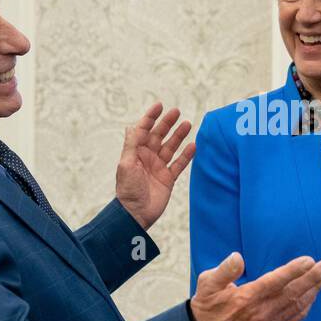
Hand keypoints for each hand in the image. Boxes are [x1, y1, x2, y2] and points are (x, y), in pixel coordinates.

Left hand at [115, 102, 194, 229]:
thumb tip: (133, 126)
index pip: (144, 130)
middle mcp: (148, 157)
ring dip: (178, 136)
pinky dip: (186, 155)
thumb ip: (132, 144)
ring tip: (187, 124)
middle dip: (167, 123)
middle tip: (176, 112)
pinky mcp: (168, 178)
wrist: (136, 213)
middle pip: (159, 135)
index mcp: (136, 152)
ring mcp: (159, 167)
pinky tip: (193, 145)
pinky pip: (179, 164)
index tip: (159, 106)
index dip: (151, 117)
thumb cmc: (128, 190)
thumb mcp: (126, 164)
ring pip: (171, 147)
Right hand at [189, 252, 320, 320]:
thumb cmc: (208, 306)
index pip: (275, 282)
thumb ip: (223, 270)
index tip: (308, 260)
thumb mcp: (207, 284)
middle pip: (292, 293)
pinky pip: (295, 318)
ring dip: (313, 290)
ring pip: (297, 305)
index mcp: (247, 298)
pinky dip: (307, 306)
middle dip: (313, 277)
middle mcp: (261, 312)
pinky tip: (313, 294)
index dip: (293, 271)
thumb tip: (237, 257)